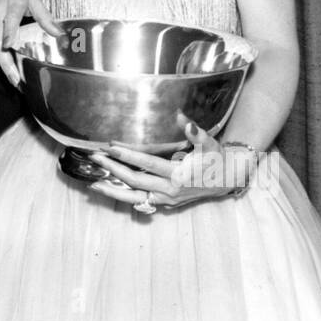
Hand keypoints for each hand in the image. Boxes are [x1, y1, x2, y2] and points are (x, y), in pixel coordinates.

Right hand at [0, 0, 61, 84]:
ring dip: (4, 61)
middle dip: (6, 63)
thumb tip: (59, 33)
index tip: (8, 45)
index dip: (8, 33)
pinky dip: (0, 48)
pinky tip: (7, 54)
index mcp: (14, 2)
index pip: (10, 19)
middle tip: (15, 80)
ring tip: (14, 76)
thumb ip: (45, 16)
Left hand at [85, 117, 254, 212]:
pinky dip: (125, 198)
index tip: (111, 147)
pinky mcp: (165, 203)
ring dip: (113, 191)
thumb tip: (181, 116)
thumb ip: (195, 132)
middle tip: (95, 158)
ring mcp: (167, 199)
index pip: (147, 164)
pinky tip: (111, 192)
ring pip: (134, 198)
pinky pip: (141, 202)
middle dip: (113, 169)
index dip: (128, 155)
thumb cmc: (217, 159)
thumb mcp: (209, 143)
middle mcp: (170, 190)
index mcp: (179, 174)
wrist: (227, 180)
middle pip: (135, 180)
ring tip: (93, 184)